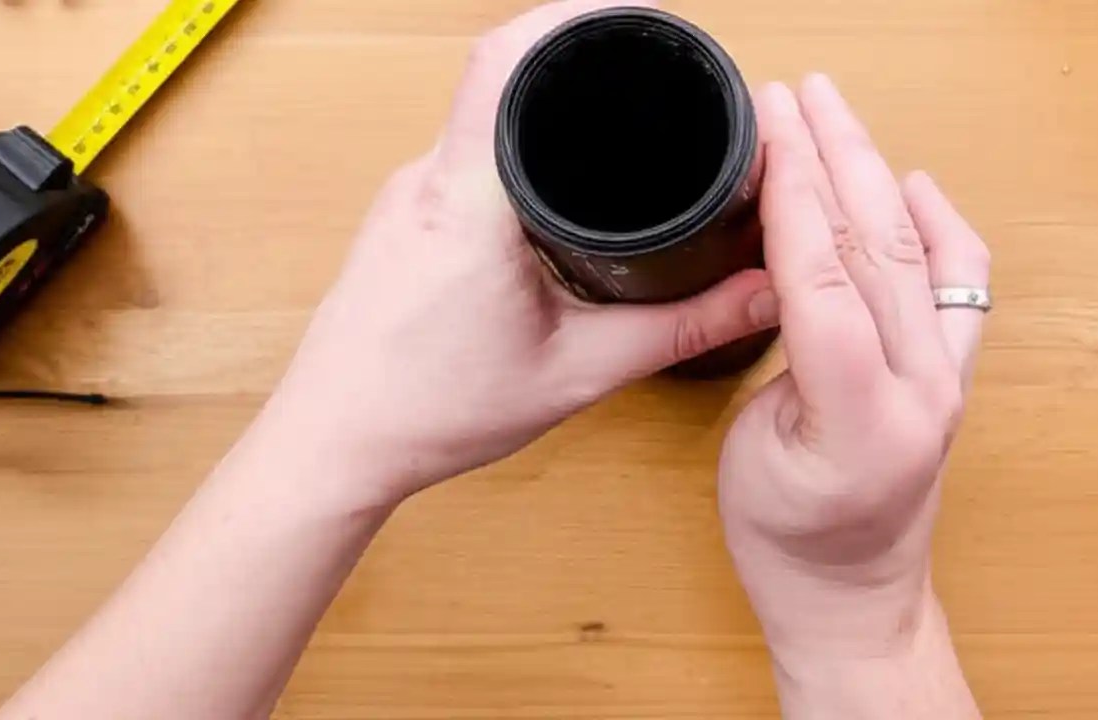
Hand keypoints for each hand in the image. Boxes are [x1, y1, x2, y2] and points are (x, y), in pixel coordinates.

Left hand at [250, 0, 775, 511]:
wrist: (336, 441)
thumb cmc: (433, 412)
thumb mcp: (576, 373)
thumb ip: (678, 329)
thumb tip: (761, 294)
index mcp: (467, 202)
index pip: (505, 59)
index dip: (570, 16)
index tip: (632, 16)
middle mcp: (425, 179)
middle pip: (498, 72)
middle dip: (574, 58)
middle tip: (644, 76)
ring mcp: (405, 193)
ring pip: (479, 114)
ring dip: (541, 108)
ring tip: (610, 124)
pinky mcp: (400, 214)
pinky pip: (461, 152)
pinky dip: (513, 148)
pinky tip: (552, 187)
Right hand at [719, 78, 989, 708]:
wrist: (854, 600)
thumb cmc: (791, 546)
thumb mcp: (750, 453)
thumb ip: (777, 357)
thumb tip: (789, 273)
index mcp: (859, 411)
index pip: (821, 272)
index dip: (791, 191)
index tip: (766, 127)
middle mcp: (921, 385)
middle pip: (871, 242)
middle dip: (830, 154)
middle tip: (793, 94)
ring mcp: (945, 375)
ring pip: (908, 248)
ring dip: (870, 170)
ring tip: (834, 113)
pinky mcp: (951, 372)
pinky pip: (959, 284)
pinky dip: (941, 226)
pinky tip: (915, 185)